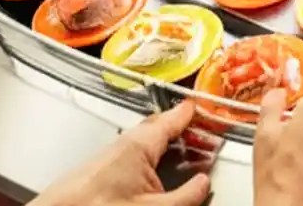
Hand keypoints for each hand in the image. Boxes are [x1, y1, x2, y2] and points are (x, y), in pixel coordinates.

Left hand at [30, 102, 210, 205]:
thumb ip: (186, 196)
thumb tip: (204, 184)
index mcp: (139, 145)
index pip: (171, 119)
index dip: (189, 112)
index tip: (200, 106)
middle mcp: (122, 144)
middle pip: (157, 128)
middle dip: (178, 128)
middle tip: (199, 131)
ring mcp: (109, 156)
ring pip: (143, 142)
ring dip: (164, 144)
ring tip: (181, 154)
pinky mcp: (99, 170)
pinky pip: (131, 155)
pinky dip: (149, 157)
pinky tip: (153, 175)